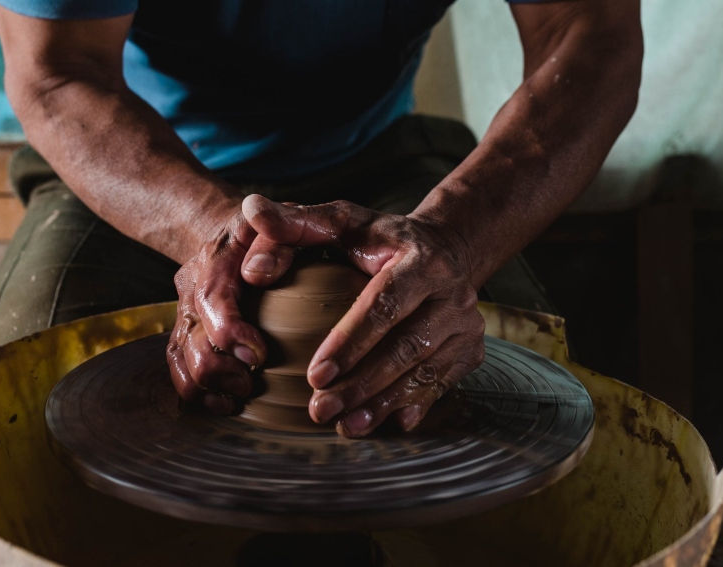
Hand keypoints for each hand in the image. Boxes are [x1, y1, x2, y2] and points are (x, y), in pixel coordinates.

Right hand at [167, 209, 293, 412]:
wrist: (236, 233)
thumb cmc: (275, 232)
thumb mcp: (289, 221)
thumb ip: (280, 237)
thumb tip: (259, 272)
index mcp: (218, 257)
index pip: (212, 297)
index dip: (229, 332)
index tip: (258, 356)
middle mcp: (193, 285)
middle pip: (191, 339)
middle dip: (221, 370)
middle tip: (253, 382)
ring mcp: (186, 311)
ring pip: (179, 359)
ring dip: (209, 387)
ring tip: (242, 394)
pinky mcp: (185, 332)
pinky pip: (178, 368)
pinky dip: (199, 394)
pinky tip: (227, 404)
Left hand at [241, 194, 485, 436]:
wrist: (446, 252)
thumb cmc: (381, 239)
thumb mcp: (342, 222)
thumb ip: (296, 222)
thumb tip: (253, 213)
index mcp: (422, 260)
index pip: (385, 303)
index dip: (351, 341)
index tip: (315, 373)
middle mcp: (453, 293)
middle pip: (405, 346)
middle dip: (361, 383)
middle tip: (320, 408)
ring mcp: (465, 326)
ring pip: (423, 371)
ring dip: (382, 402)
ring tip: (344, 424)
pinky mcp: (470, 351)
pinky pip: (440, 385)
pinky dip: (412, 406)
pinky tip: (386, 424)